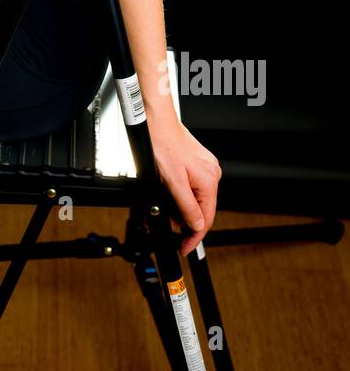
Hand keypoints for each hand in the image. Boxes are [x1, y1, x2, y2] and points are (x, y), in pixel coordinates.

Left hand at [150, 119, 221, 255]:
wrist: (157, 123)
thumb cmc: (163, 145)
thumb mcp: (173, 182)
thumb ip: (186, 206)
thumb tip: (196, 225)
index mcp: (209, 180)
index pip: (206, 218)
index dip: (195, 237)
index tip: (185, 247)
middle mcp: (212, 174)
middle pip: (202, 209)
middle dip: (186, 222)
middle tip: (172, 229)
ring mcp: (206, 168)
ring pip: (197, 198)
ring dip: (183, 208)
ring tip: (168, 211)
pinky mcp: (198, 164)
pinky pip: (193, 187)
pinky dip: (183, 196)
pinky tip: (172, 196)